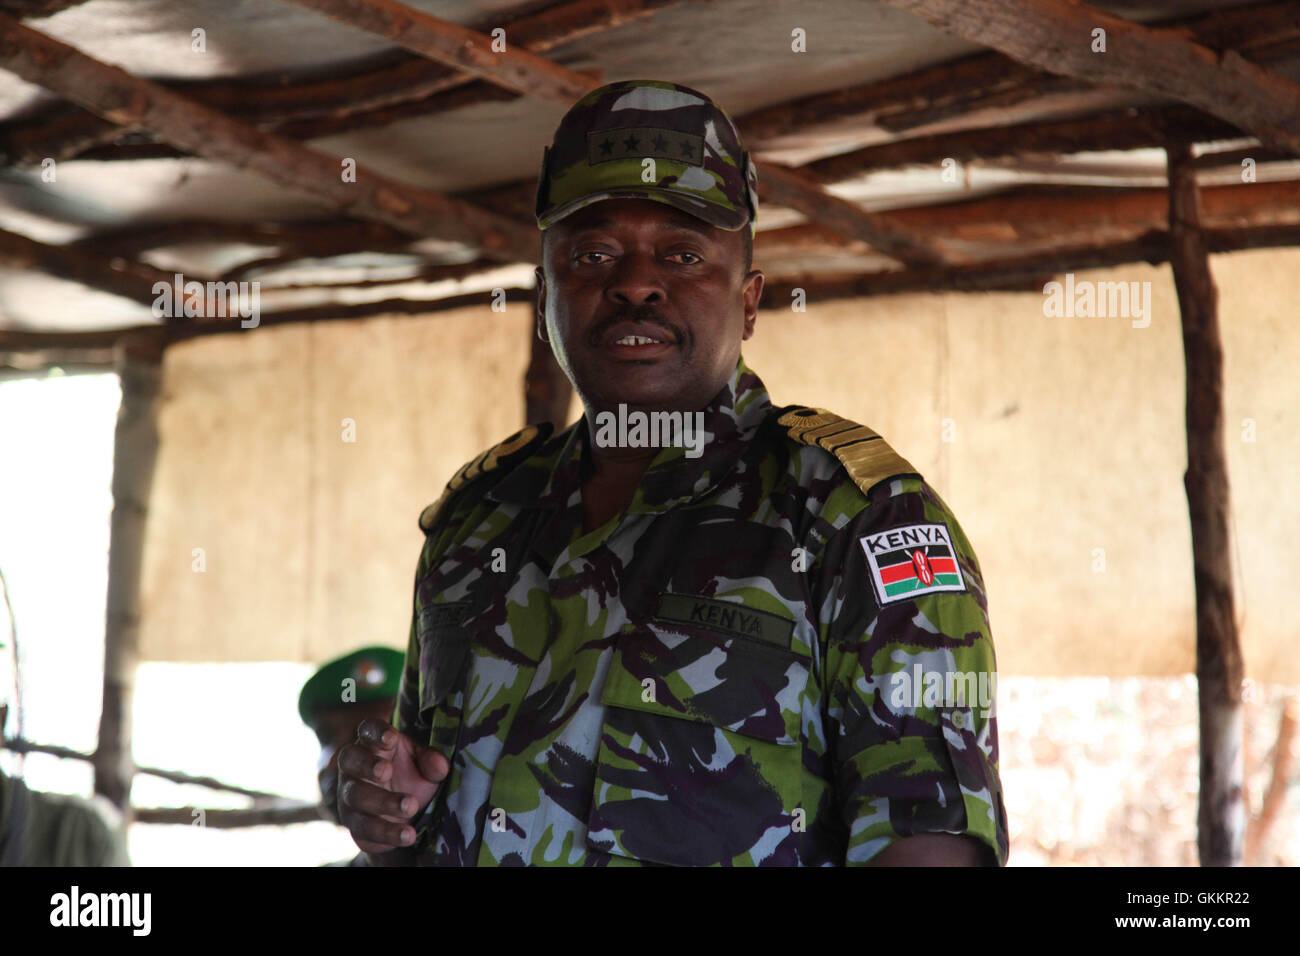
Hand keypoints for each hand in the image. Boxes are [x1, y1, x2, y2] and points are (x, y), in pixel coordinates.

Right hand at [337, 718, 449, 862]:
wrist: (404, 815)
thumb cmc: (411, 776)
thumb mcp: (424, 764)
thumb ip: (431, 761)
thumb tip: (440, 766)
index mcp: (372, 743)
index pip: (368, 730)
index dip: (376, 731)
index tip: (391, 737)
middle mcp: (354, 768)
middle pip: (350, 760)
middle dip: (366, 765)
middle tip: (386, 771)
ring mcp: (350, 796)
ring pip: (356, 796)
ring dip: (383, 802)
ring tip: (410, 806)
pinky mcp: (354, 824)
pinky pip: (365, 829)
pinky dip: (388, 832)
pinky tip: (408, 834)